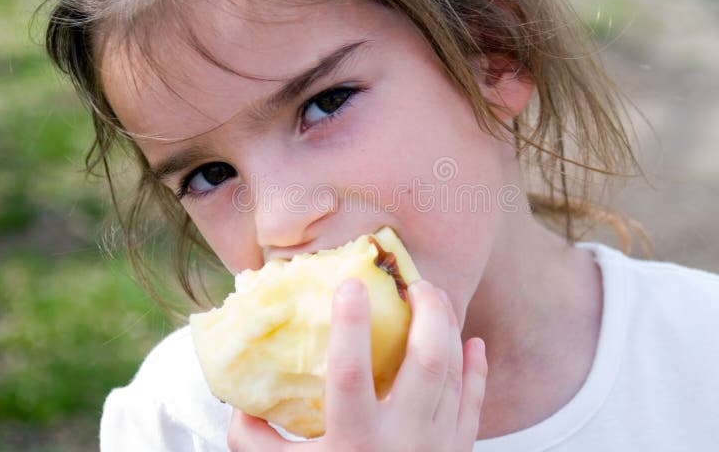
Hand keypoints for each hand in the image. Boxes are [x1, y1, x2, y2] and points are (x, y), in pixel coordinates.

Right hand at [227, 278, 487, 451]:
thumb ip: (255, 442)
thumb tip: (242, 403)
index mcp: (354, 442)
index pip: (350, 372)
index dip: (350, 325)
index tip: (350, 283)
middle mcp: (402, 440)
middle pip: (426, 361)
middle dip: (427, 313)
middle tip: (416, 283)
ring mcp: (437, 445)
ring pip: (453, 373)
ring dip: (449, 328)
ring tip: (436, 298)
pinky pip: (475, 403)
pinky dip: (476, 370)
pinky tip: (474, 343)